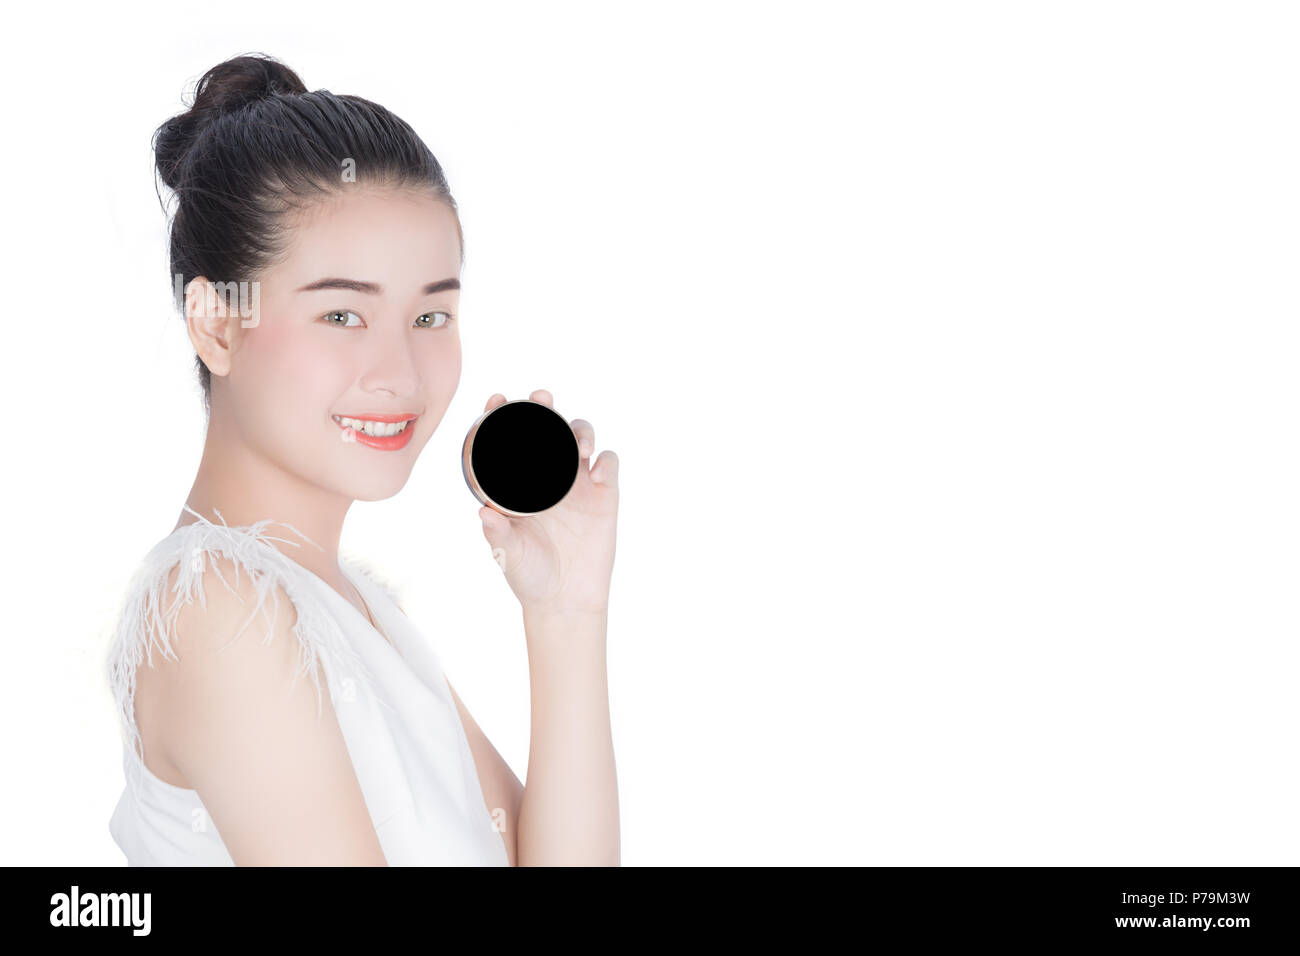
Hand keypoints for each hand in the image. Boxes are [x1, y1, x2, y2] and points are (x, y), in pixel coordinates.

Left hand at [477, 389, 618, 616]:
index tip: (496, 399)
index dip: (503, 415)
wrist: (566, 601)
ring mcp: (577, 484)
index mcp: (519, 483)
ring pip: (581, 437)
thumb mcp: (508, 555)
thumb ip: (498, 535)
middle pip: (549, 428)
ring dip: (580, 430)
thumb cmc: (529, 576)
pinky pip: (608, 465)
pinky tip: (596, 467)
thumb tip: (484, 513)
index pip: (510, 439)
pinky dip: (605, 460)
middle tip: (541, 398)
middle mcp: (548, 477)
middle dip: (545, 407)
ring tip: (578, 444)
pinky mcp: (604, 497)